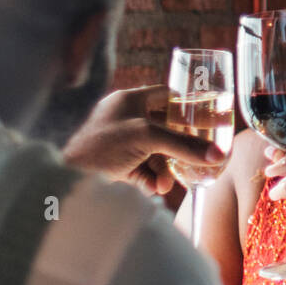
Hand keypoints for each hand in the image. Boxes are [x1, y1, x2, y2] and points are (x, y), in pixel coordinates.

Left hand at [61, 85, 225, 194]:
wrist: (67, 176)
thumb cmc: (102, 144)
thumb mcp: (147, 137)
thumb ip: (183, 145)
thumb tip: (218, 154)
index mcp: (130, 100)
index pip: (167, 95)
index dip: (188, 105)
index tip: (207, 118)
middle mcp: (125, 118)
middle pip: (165, 129)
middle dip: (180, 148)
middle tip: (199, 157)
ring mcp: (120, 143)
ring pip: (155, 153)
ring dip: (164, 170)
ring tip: (164, 185)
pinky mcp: (116, 165)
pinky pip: (142, 170)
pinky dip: (150, 179)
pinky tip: (152, 189)